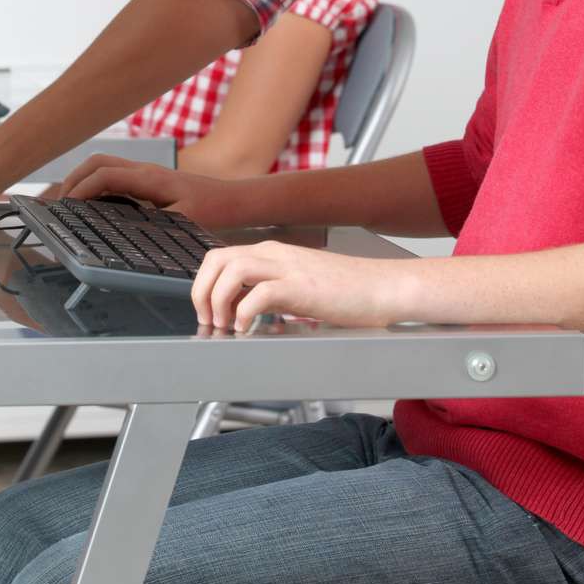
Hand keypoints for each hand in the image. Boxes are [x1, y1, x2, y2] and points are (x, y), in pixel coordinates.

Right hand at [56, 154, 252, 229]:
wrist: (233, 199)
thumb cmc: (212, 210)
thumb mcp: (183, 221)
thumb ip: (153, 223)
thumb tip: (121, 230)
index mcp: (149, 178)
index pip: (104, 175)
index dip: (81, 189)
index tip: (65, 207)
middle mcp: (144, 170)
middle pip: (97, 161)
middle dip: (74, 179)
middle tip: (59, 205)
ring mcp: (145, 172)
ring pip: (104, 165)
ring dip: (83, 179)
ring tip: (68, 203)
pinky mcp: (148, 179)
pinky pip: (114, 174)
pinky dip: (96, 184)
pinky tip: (92, 204)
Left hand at [191, 239, 412, 331]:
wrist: (383, 288)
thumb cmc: (346, 292)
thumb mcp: (299, 286)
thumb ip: (270, 291)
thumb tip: (240, 312)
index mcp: (272, 253)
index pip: (220, 257)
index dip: (204, 285)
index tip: (208, 314)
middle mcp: (276, 254)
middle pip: (217, 258)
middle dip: (201, 291)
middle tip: (209, 322)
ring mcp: (288, 267)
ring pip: (232, 269)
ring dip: (218, 300)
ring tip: (226, 327)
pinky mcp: (301, 286)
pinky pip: (259, 293)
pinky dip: (245, 313)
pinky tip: (249, 330)